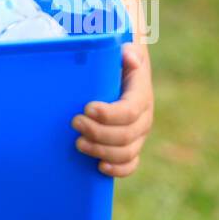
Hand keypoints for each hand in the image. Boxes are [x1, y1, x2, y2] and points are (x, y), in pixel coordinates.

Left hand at [71, 41, 153, 177]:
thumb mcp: (123, 50)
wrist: (122, 72)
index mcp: (141, 96)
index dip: (109, 114)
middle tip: (74, 123)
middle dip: (98, 133)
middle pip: (125, 135)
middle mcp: (143, 118)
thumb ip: (127, 51)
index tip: (86, 108)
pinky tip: (99, 166)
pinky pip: (130, 164)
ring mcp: (138, 135)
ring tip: (78, 143)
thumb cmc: (117, 60)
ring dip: (101, 151)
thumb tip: (131, 59)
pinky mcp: (130, 145)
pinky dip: (118, 170)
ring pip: (126, 152)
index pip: (129, 111)